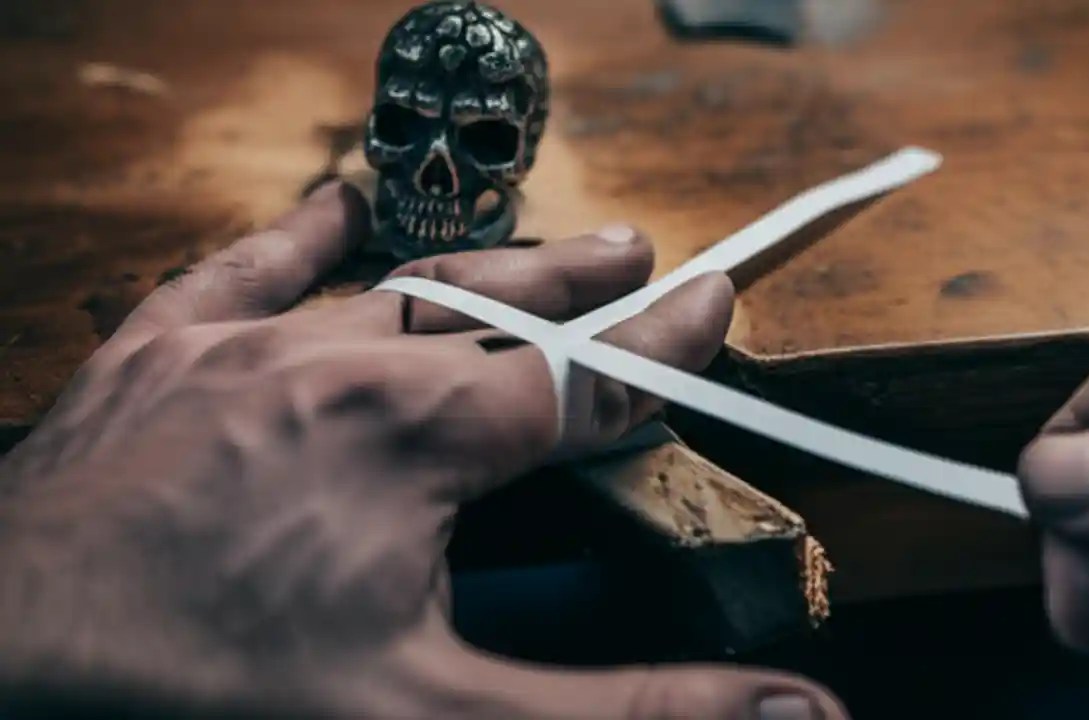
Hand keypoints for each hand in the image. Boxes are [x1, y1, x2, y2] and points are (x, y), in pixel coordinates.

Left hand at [0, 184, 846, 719]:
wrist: (3, 656)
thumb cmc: (205, 688)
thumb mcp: (438, 718)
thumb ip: (618, 708)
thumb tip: (782, 711)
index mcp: (419, 438)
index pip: (583, 381)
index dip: (664, 346)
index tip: (716, 301)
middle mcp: (340, 366)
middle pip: (498, 308)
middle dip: (581, 283)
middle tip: (638, 252)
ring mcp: (244, 348)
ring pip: (395, 282)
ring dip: (482, 264)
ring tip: (544, 243)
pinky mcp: (160, 353)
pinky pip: (240, 267)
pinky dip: (298, 233)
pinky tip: (337, 204)